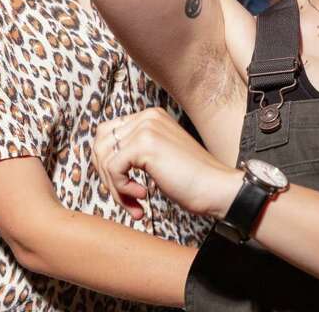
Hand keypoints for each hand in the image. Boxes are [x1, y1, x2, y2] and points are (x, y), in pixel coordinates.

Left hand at [94, 107, 242, 219]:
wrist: (217, 188)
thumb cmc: (192, 180)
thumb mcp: (159, 159)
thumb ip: (135, 153)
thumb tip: (102, 163)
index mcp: (150, 117)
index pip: (108, 134)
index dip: (108, 165)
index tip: (123, 189)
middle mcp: (147, 117)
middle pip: (101, 143)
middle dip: (106, 176)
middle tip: (125, 198)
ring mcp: (146, 128)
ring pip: (104, 157)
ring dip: (114, 186)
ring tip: (134, 203)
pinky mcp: (145, 144)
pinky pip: (113, 168)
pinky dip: (121, 189)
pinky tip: (143, 197)